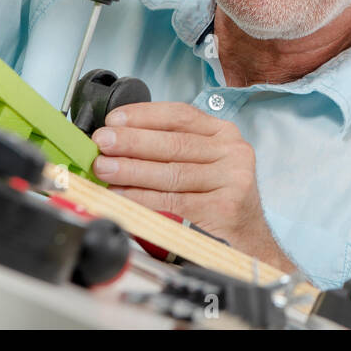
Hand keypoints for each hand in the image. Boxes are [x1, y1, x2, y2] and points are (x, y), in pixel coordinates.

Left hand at [90, 102, 296, 272]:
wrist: (247, 235)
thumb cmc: (216, 196)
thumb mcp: (202, 162)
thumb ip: (169, 149)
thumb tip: (117, 143)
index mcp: (223, 133)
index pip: (180, 115)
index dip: (144, 115)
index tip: (115, 120)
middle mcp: (232, 151)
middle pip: (174, 143)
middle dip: (132, 142)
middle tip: (102, 142)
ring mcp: (232, 179)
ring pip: (172, 173)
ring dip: (132, 170)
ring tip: (105, 169)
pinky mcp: (224, 207)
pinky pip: (174, 202)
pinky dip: (143, 199)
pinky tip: (123, 195)